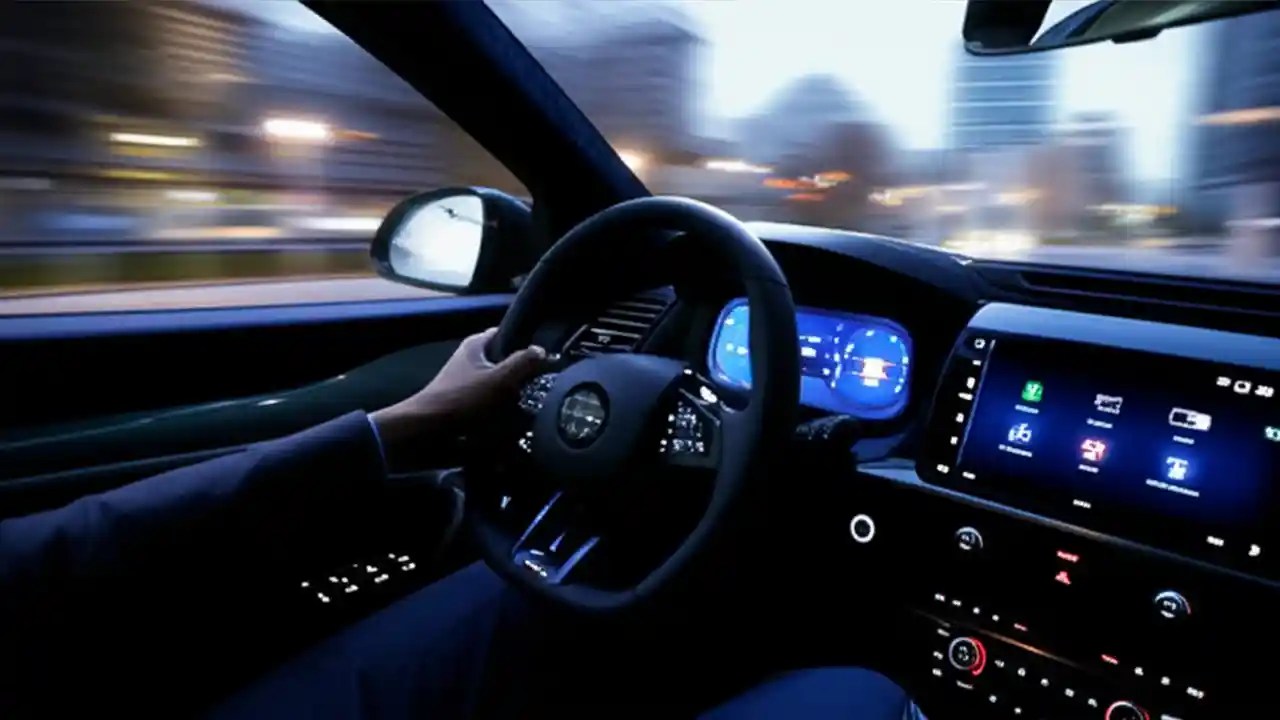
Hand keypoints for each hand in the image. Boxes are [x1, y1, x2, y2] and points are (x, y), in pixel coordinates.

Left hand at [370, 328, 545, 463]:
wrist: (429, 431)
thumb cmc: (463, 399)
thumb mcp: (500, 379)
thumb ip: (524, 362)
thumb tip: (543, 352)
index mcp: (476, 345)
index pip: (507, 333)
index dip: (525, 342)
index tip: (543, 357)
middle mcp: (470, 359)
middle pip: (506, 361)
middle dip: (521, 373)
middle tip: (541, 384)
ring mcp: (467, 381)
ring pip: (500, 384)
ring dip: (513, 395)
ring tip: (531, 405)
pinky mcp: (465, 402)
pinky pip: (492, 402)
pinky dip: (502, 410)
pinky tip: (514, 421)